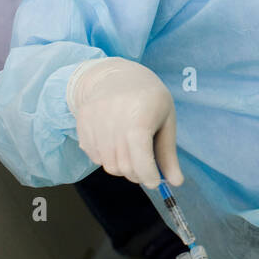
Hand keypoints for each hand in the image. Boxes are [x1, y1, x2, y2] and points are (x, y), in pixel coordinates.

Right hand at [67, 58, 179, 187]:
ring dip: (122, 167)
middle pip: (123, 166)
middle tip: (145, 168)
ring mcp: (94, 120)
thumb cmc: (148, 98)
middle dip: (137, 174)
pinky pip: (94, 156)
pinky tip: (115, 142)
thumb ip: (168, 154)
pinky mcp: (82, 123)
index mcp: (139, 116)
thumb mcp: (166, 120)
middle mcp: (114, 118)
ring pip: (108, 165)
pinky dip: (107, 158)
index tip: (154, 182)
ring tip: (131, 152)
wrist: (116, 75)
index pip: (140, 158)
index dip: (148, 175)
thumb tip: (176, 182)